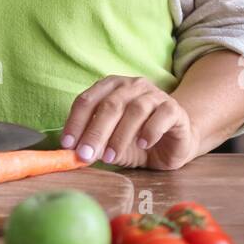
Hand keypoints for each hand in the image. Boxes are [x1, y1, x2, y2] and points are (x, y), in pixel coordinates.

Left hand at [61, 76, 199, 170]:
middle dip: (95, 132)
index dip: (75, 122)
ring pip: (135, 110)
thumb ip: (97, 145)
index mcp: (110, 88)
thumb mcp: (112, 143)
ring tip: (110, 158)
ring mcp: (154, 95)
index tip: (67, 145)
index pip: (87, 100)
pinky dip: (150, 130)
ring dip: (119, 136)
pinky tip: (143, 144)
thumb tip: (76, 155)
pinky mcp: (174, 108)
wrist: (176, 139)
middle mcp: (132, 86)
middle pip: (110, 105)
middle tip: (85, 155)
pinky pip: (161, 116)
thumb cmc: (138, 138)